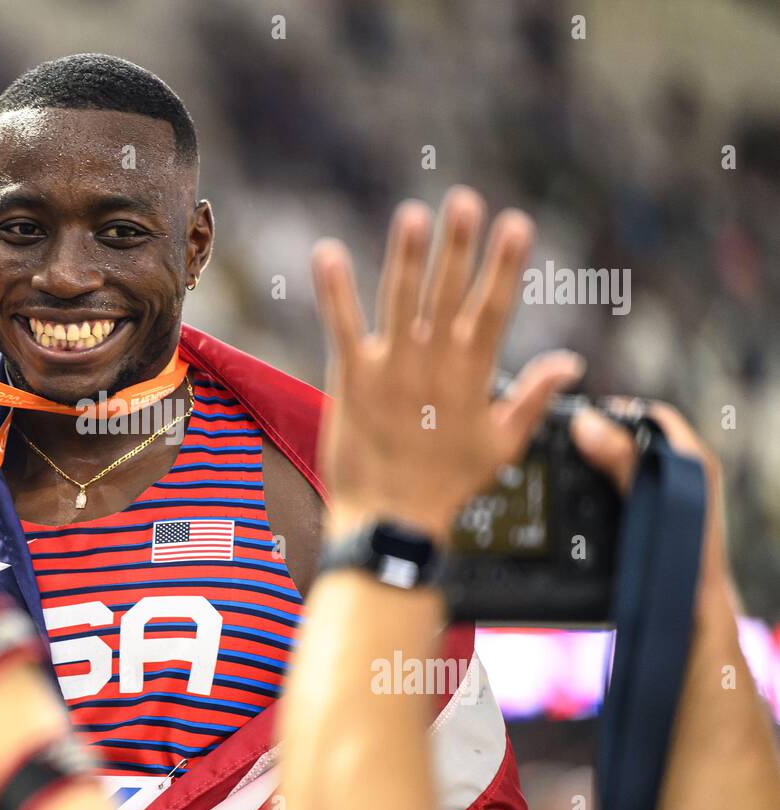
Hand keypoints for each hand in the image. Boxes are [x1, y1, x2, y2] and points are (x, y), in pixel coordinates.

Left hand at [311, 186, 585, 541]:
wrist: (391, 520)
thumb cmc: (447, 484)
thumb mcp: (502, 444)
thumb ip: (533, 397)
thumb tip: (571, 361)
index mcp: (472, 375)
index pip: (494, 309)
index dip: (504, 265)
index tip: (515, 222)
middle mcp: (434, 364)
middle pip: (448, 294)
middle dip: (457, 247)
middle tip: (463, 201)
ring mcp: (392, 369)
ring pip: (401, 301)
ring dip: (406, 257)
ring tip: (412, 214)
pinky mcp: (352, 379)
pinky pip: (343, 327)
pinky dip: (335, 291)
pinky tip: (327, 252)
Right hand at [571, 400, 734, 609]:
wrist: (684, 613)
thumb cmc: (678, 561)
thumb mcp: (648, 499)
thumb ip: (623, 459)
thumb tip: (586, 424)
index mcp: (692, 460)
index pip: (651, 416)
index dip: (615, 411)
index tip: (578, 418)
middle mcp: (680, 476)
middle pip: (631, 440)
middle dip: (598, 440)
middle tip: (562, 444)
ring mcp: (663, 500)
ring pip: (621, 468)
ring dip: (594, 468)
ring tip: (563, 469)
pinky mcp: (646, 521)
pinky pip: (615, 494)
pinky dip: (595, 493)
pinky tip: (574, 501)